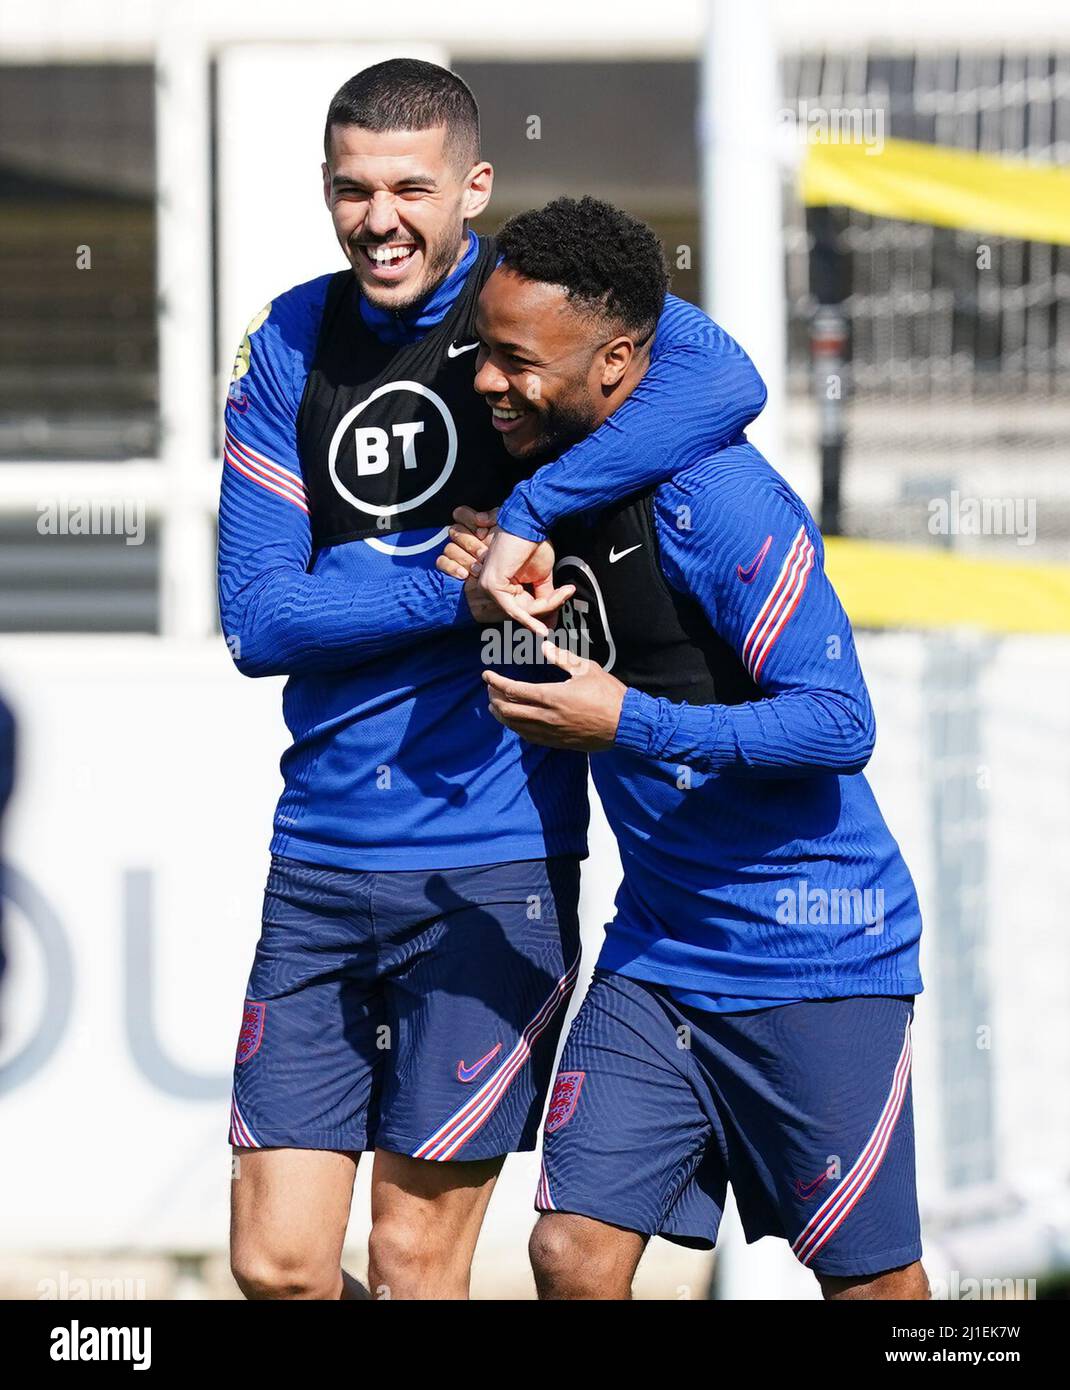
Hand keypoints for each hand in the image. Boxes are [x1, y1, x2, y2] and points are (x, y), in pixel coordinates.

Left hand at [476, 524, 555, 637]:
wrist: (529, 524)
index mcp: (502, 585)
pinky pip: (514, 610)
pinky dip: (530, 619)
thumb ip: (544, 597)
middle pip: (524, 610)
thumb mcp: (542, 576)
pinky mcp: (493, 586)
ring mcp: (490, 587)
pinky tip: (542, 629)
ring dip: (546, 605)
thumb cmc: (533, 543)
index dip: (548, 606)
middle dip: (548, 606)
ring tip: (563, 593)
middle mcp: (492, 588)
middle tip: (566, 593)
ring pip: (522, 611)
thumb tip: (551, 619)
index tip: (567, 595)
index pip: (525, 606)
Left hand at [483, 640, 627, 750]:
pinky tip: (514, 722)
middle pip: (508, 711)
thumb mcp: (587, 669)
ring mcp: (551, 732)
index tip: (486, 675)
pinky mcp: (557, 742)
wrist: (625, 724)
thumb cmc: (608, 694)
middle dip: (493, 699)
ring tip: (495, 706)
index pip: (513, 690)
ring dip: (501, 715)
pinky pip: (529, 737)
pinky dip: (516, 728)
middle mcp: (547, 717)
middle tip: (489, 689)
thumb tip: (545, 646)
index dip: (495, 682)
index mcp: (552, 696)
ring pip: (515, 726)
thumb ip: (563, 658)